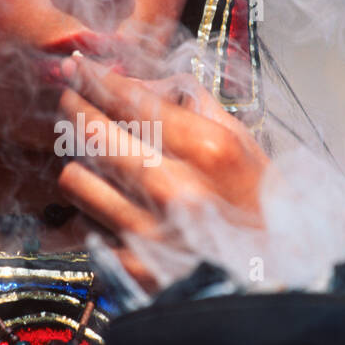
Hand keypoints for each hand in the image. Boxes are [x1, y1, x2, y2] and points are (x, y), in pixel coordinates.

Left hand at [56, 56, 268, 288]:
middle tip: (71, 100)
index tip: (76, 67)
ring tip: (95, 160)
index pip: (130, 100)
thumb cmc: (260, 206)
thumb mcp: (240, 142)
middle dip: (74, 108)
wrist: (273, 277)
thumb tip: (137, 82)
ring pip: (75, 179)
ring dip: (81, 164)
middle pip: (91, 133)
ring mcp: (149, 230)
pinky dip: (95, 212)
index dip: (94, 78)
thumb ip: (190, 103)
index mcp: (206, 150)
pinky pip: (86, 224)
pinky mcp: (131, 265)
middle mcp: (173, 188)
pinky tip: (116, 207)